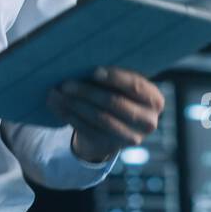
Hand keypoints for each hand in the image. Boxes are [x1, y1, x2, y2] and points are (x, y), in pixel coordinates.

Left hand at [46, 66, 164, 162]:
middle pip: (114, 103)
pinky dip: (71, 116)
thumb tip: (86, 65)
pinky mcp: (112, 146)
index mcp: (154, 100)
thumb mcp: (123, 85)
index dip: (114, 78)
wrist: (114, 127)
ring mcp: (131, 137)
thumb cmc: (118, 93)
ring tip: (56, 94)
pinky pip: (89, 130)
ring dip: (75, 105)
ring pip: (99, 118)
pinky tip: (58, 106)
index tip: (94, 72)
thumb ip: (113, 77)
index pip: (135, 86)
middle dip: (87, 92)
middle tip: (66, 83)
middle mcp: (148, 121)